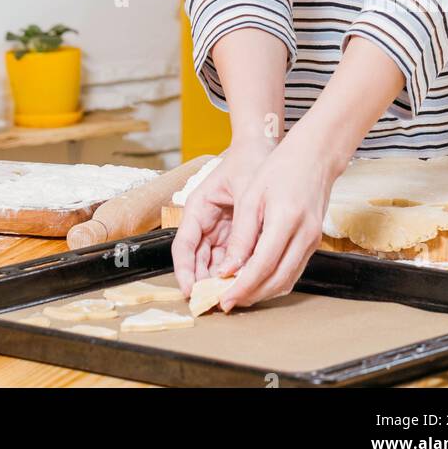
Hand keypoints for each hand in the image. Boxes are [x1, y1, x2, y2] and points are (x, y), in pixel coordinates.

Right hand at [172, 134, 276, 295]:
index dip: (183, 270)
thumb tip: (235, 268)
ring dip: (219, 279)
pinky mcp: (234, 234)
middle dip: (201, 281)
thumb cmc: (249, 162)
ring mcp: (218, 229)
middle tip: (213, 302)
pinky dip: (234, 271)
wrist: (263, 146)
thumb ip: (240, 232)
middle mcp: (204, 221)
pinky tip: (242, 283)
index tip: (189, 291)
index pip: (183, 245)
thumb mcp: (245, 196)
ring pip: (212, 262)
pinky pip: (230, 257)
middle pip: (196, 259)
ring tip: (229, 297)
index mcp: (197, 208)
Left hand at [217, 128, 336, 308]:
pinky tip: (257, 280)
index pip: (262, 266)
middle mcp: (304, 236)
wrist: (315, 156)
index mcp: (286, 220)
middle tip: (226, 302)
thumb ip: (241, 234)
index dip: (242, 286)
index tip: (223, 299)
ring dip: (263, 292)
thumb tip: (228, 268)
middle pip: (277, 281)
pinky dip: (274, 281)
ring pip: (287, 281)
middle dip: (251, 296)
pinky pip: (294, 271)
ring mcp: (313, 241)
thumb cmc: (280, 168)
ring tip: (237, 294)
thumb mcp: (252, 196)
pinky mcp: (314, 243)